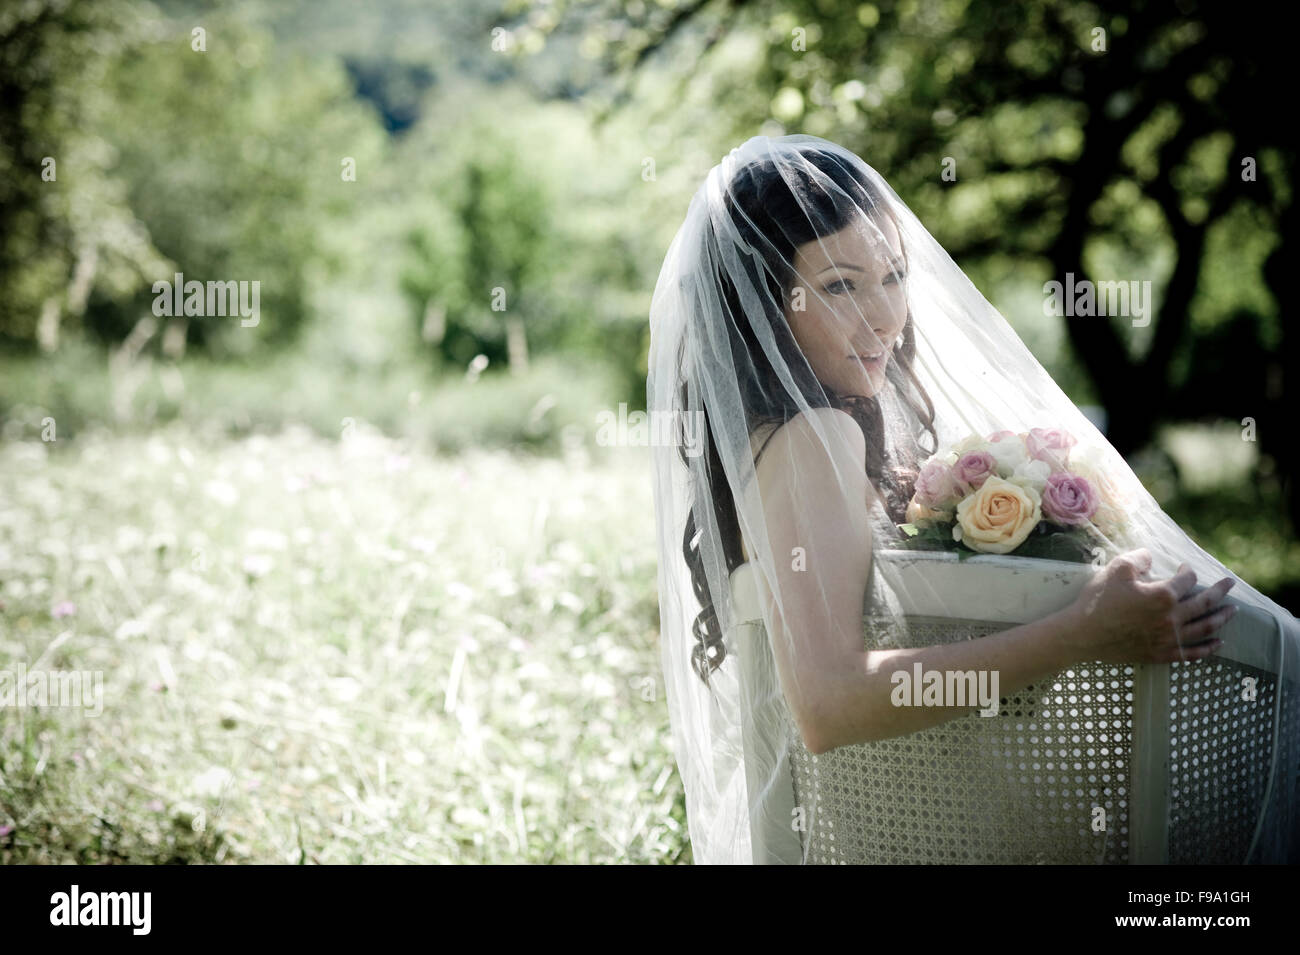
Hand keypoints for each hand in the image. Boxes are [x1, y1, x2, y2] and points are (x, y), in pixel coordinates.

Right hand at [1062, 548, 1237, 664]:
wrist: (1082, 635)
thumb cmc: (1098, 600)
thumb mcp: (1116, 569)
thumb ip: (1139, 558)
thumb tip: (1151, 556)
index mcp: (1162, 595)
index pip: (1186, 580)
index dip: (1188, 571)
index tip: (1184, 568)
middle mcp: (1171, 618)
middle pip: (1204, 603)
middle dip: (1220, 592)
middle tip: (1230, 584)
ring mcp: (1168, 639)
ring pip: (1204, 628)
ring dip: (1221, 619)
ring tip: (1232, 612)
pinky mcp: (1161, 654)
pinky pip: (1191, 653)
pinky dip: (1208, 649)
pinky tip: (1218, 643)